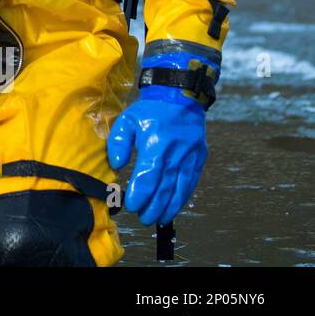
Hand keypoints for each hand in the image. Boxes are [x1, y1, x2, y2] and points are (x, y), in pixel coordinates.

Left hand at [107, 86, 206, 226]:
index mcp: (156, 143)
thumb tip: (116, 164)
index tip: (132, 205)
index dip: (140, 193)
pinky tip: (174, 207)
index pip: (148, 175)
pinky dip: (182, 196)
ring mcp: (189, 157)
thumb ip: (118, 142)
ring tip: (158, 219)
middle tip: (143, 219)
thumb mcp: (127, 120)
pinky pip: (190, 182)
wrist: (179, 96)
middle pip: (164, 186)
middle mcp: (175, 153)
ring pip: (180, 188)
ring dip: (169, 206)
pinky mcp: (198, 158)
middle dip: (153, 206)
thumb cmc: (149, 110)